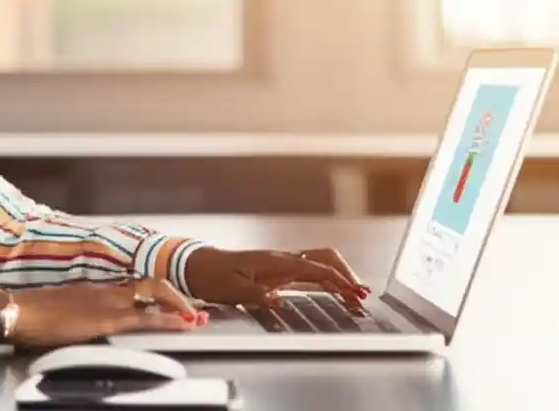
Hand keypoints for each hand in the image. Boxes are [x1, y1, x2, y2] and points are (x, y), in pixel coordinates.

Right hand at [0, 278, 204, 348]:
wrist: (17, 311)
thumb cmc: (31, 313)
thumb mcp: (62, 307)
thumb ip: (80, 309)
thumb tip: (86, 318)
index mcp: (95, 288)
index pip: (135, 284)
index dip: (158, 292)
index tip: (174, 300)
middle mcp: (105, 290)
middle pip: (150, 284)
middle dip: (175, 296)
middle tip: (194, 310)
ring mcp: (107, 303)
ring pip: (153, 295)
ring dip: (178, 306)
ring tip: (195, 317)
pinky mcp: (105, 320)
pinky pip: (145, 318)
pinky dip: (168, 320)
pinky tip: (182, 325)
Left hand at [183, 247, 370, 308]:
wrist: (198, 265)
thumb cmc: (213, 275)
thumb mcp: (232, 289)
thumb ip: (257, 294)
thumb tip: (278, 300)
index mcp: (275, 262)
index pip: (314, 268)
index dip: (337, 279)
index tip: (354, 292)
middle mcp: (282, 259)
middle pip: (324, 258)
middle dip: (346, 273)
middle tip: (361, 294)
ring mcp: (281, 263)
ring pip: (319, 263)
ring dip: (339, 275)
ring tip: (355, 294)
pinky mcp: (278, 270)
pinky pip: (309, 271)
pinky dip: (326, 279)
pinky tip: (335, 290)